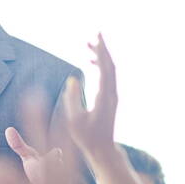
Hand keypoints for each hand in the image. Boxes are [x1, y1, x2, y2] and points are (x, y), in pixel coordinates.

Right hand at [61, 33, 117, 159]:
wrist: (102, 149)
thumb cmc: (87, 137)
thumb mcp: (74, 119)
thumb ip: (72, 98)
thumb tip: (73, 80)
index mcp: (104, 96)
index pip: (106, 68)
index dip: (102, 51)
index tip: (98, 37)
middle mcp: (112, 93)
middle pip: (111, 65)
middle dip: (103, 49)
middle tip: (96, 35)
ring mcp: (112, 96)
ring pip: (110, 70)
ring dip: (101, 57)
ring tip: (89, 46)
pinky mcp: (110, 99)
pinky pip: (107, 77)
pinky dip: (101, 66)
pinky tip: (91, 63)